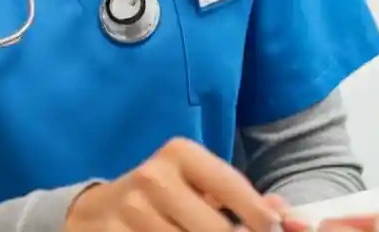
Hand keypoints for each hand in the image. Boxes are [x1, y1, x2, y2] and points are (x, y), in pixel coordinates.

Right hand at [65, 137, 286, 230]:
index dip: (259, 215)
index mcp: (179, 154)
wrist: (93, 212)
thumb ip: (239, 197)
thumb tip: (285, 214)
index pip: (231, 186)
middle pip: (215, 229)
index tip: (274, 230)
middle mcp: (153, 178)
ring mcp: (132, 211)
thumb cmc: (159, 196)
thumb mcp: (195, 184)